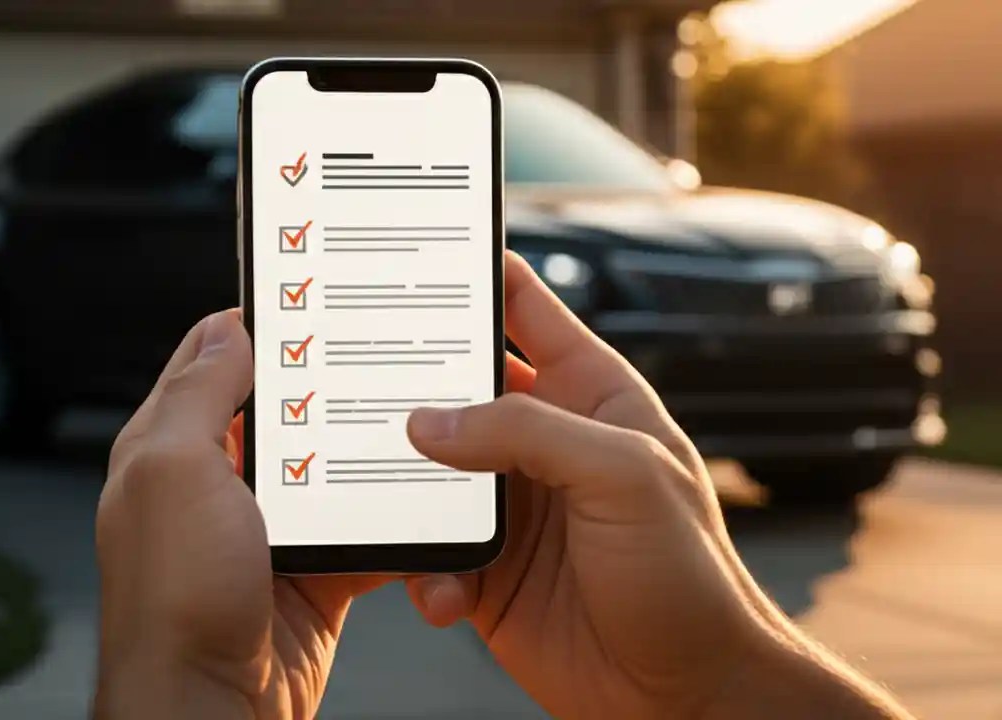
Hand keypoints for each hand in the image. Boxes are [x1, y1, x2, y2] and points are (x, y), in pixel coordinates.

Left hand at [94, 310, 382, 718]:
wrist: (214, 708)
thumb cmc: (175, 602)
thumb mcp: (174, 472)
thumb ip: (199, 396)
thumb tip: (226, 330)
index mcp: (170, 448)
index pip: (211, 359)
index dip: (256, 322)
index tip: (309, 294)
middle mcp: (215, 486)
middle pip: (282, 409)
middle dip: (328, 383)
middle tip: (375, 355)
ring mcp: (266, 531)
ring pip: (330, 468)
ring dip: (364, 454)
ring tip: (405, 424)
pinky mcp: (311, 573)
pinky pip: (361, 533)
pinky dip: (388, 525)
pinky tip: (411, 508)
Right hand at [403, 252, 910, 718]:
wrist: (685, 694)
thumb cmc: (690, 576)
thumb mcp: (624, 476)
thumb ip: (527, 432)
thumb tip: (430, 422)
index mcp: (588, 393)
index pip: (524, 307)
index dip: (474, 274)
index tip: (415, 254)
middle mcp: (540, 441)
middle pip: (456, 386)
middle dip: (409, 383)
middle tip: (361, 379)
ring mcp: (509, 505)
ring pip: (426, 468)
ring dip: (402, 484)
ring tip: (388, 498)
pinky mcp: (484, 569)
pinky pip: (425, 550)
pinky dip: (418, 569)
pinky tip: (444, 591)